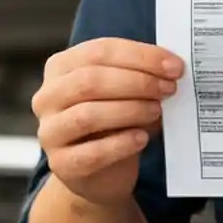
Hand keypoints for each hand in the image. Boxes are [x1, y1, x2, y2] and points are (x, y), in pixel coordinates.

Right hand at [31, 37, 184, 206]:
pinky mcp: (61, 164)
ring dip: (130, 110)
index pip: (99, 51)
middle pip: (90, 80)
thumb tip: (171, 66)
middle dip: (137, 82)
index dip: (140, 56)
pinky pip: (91, 153)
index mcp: (62, 67)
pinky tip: (141, 139)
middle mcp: (48, 96)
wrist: (103, 170)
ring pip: (87, 115)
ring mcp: (50, 131)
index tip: (174, 66)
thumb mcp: (126, 91)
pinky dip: (121, 144)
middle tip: (168, 88)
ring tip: (157, 111)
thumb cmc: (116, 121)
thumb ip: (141, 74)